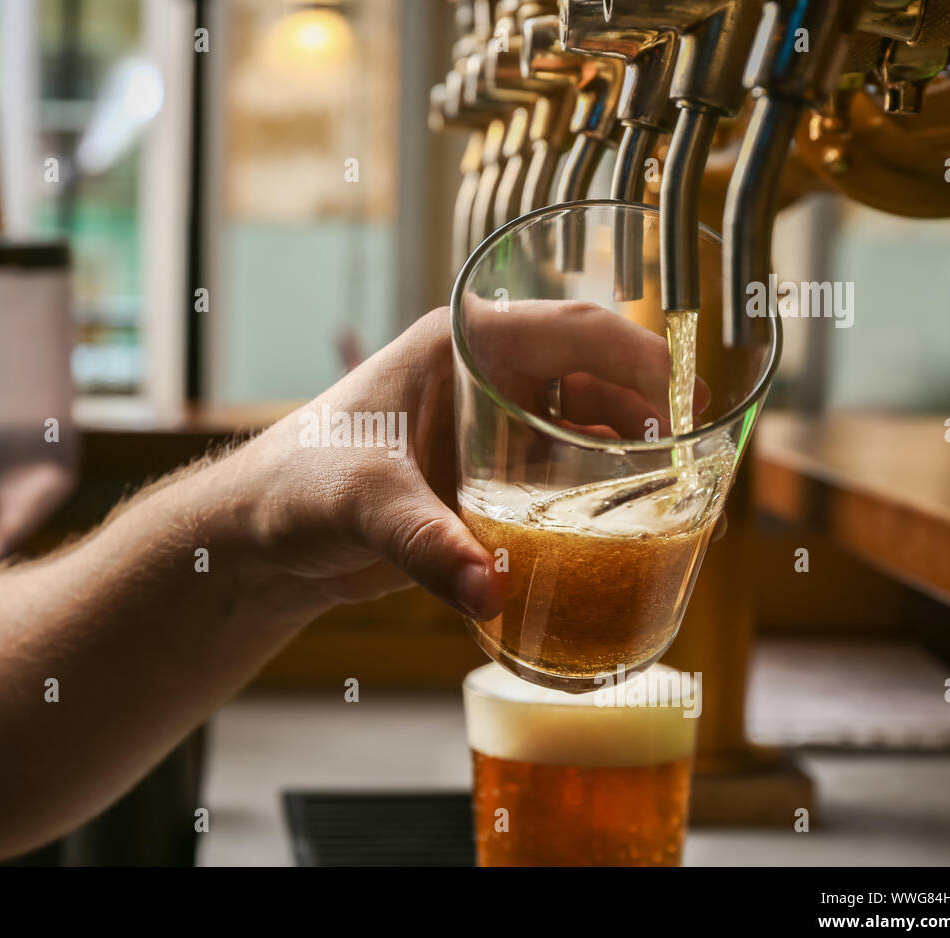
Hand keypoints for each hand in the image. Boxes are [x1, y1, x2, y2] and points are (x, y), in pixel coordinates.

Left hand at [229, 298, 690, 619]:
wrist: (262, 533)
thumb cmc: (297, 486)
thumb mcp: (360, 504)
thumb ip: (422, 545)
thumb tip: (487, 596)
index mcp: (458, 346)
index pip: (573, 330)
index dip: (638, 360)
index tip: (680, 411)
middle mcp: (482, 376)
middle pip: (593, 376)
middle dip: (646, 412)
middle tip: (686, 465)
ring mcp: (486, 425)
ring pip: (583, 422)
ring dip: (626, 452)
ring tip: (667, 497)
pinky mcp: (484, 474)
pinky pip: (559, 469)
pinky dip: (593, 488)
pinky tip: (618, 524)